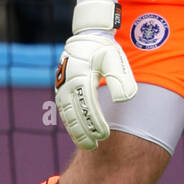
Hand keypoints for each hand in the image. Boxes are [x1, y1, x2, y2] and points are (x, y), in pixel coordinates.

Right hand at [55, 1, 136, 149]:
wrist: (87, 38)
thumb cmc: (104, 50)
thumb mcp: (115, 58)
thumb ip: (120, 78)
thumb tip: (122, 100)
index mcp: (81, 75)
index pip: (88, 104)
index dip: (95, 122)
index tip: (104, 135)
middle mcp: (68, 83)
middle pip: (73, 113)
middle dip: (83, 132)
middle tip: (94, 146)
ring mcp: (62, 87)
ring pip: (66, 114)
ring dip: (75, 131)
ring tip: (87, 145)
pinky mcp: (61, 90)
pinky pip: (64, 111)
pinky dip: (71, 124)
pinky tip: (80, 134)